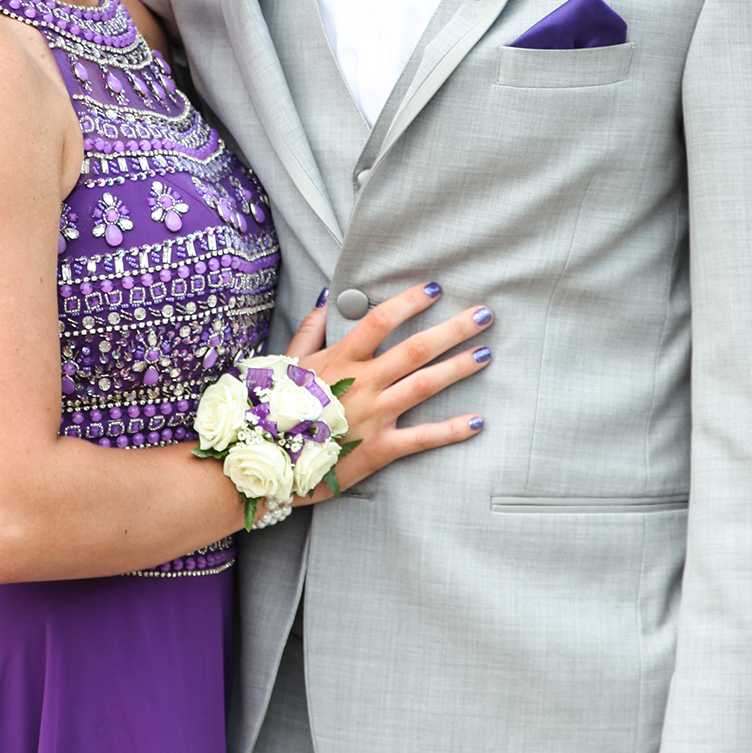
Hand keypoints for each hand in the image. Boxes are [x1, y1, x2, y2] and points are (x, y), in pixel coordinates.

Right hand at [285, 282, 489, 492]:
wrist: (266, 463)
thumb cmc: (275, 411)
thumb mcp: (287, 364)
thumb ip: (311, 330)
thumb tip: (331, 299)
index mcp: (339, 360)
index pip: (379, 321)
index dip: (408, 302)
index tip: (434, 289)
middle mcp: (361, 384)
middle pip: (415, 349)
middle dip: (453, 329)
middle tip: (484, 315)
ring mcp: (373, 416)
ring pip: (424, 385)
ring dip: (458, 367)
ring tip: (486, 353)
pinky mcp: (380, 449)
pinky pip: (422, 438)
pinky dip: (451, 430)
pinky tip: (477, 421)